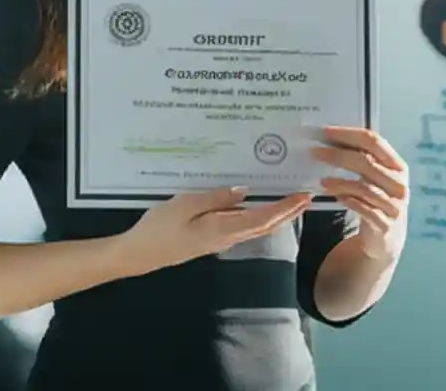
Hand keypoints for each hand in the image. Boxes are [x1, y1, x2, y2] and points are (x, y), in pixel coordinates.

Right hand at [108, 186, 311, 278]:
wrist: (140, 254)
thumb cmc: (160, 228)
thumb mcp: (185, 204)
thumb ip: (216, 198)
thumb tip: (243, 192)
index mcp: (224, 228)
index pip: (263, 217)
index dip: (286, 207)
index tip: (303, 196)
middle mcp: (228, 237)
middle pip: (265, 225)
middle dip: (288, 212)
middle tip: (306, 196)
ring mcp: (220, 240)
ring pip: (256, 226)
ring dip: (275, 214)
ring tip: (288, 198)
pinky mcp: (212, 238)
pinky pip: (243, 226)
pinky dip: (258, 216)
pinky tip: (256, 204)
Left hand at [313, 126, 409, 260]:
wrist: (387, 238)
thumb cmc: (377, 200)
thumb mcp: (376, 179)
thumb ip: (362, 160)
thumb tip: (330, 139)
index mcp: (398, 165)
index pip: (374, 141)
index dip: (348, 134)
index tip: (324, 132)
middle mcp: (399, 183)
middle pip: (367, 162)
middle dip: (337, 155)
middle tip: (314, 153)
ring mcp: (394, 205)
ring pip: (364, 187)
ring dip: (340, 182)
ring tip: (321, 180)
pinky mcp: (385, 225)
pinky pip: (364, 209)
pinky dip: (348, 200)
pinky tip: (335, 196)